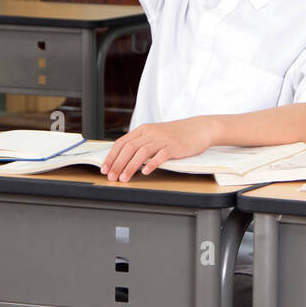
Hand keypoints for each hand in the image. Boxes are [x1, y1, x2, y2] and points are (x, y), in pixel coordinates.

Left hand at [101, 118, 216, 181]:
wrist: (199, 128)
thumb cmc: (177, 134)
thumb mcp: (156, 134)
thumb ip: (142, 143)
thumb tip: (125, 158)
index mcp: (144, 130)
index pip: (122, 143)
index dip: (111, 156)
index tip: (105, 169)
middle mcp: (151, 133)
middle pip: (129, 148)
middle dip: (117, 164)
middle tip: (112, 177)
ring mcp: (163, 139)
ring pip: (141, 152)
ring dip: (130, 166)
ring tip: (124, 178)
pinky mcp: (175, 146)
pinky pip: (160, 155)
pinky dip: (151, 163)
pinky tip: (146, 171)